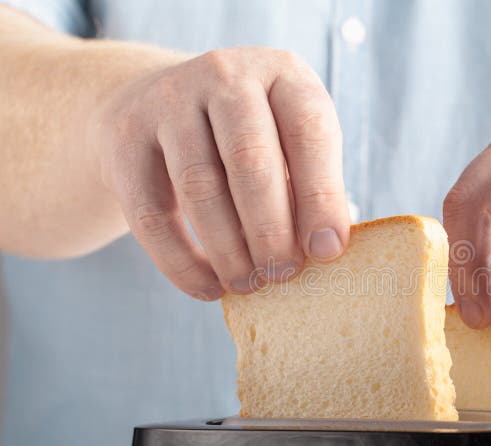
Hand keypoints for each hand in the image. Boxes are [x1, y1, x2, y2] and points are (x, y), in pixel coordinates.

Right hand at [92, 47, 349, 299]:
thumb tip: (326, 247)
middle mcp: (226, 75)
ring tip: (248, 284)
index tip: (326, 251)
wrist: (156, 105)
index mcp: (283, 74)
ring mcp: (169, 99)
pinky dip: (181, 261)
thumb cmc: (248, 138)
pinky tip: (207, 287)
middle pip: (250, 158)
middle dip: (271, 228)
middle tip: (283, 274)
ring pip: (199, 186)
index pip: (309, 131)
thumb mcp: (289, 144)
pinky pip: (151, 212)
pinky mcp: (125, 136)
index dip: (320, 196)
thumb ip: (311, 188)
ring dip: (228, 248)